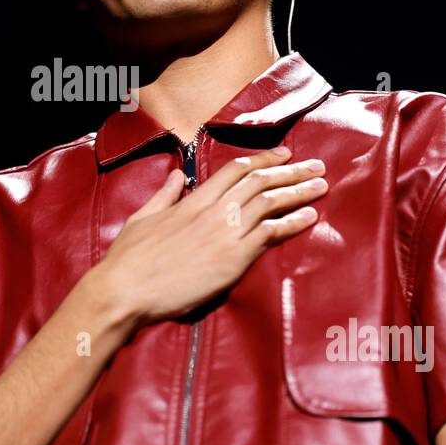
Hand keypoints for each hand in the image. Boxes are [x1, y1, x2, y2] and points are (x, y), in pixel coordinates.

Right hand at [89, 145, 326, 328]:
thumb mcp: (143, 217)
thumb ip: (164, 194)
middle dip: (292, 170)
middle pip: (260, 181)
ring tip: (321, 185)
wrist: (124, 290)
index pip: (235, 170)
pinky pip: (270, 233)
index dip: (264, 159)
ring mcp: (224, 234)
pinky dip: (292, 222)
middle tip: (316, 165)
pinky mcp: (232, 259)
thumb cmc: (128, 259)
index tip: (284, 154)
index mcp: (192, 200)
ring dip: (299, 191)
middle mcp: (212, 211)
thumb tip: (177, 176)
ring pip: (270, 202)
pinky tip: (309, 217)